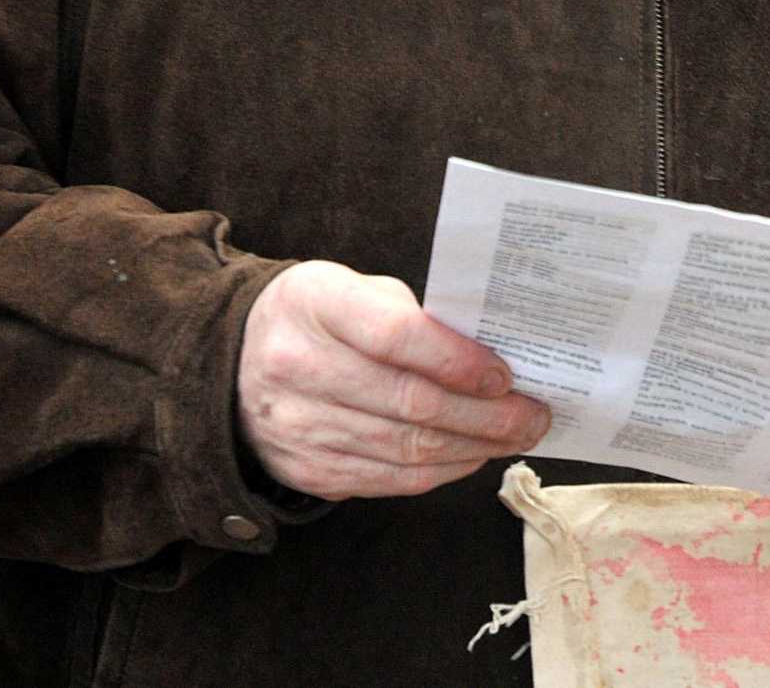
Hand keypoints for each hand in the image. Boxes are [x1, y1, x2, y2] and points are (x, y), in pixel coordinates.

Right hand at [235, 261, 550, 500]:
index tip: (504, 373)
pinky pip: (388, 480)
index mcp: (314, 304)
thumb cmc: (321, 316)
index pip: (395, 336)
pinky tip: (473, 454)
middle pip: (409, 404)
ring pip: (405, 450)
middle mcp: (297, 367)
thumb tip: (489, 355)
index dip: (457, 359)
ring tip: (516, 436)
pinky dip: (441, 471)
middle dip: (486, 416)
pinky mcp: (306, 470)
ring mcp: (297, 426)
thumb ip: (414, 315)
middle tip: (534, 415)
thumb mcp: (356, 289)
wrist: (235, 363)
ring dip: (473, 448)